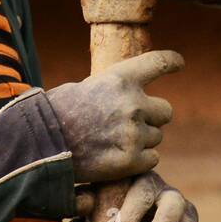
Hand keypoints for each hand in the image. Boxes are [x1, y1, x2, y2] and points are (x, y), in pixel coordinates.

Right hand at [46, 49, 181, 183]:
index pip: (157, 63)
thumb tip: (135, 96)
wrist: (40, 143)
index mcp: (119, 78)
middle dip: (152, 117)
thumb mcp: (87, 88)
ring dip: (142, 140)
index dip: (171, 61)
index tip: (180, 62)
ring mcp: (134, 133)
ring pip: (156, 137)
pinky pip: (152, 159)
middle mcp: (132, 104)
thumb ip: (116, 92)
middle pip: (165, 111)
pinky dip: (139, 160)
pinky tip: (116, 157)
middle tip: (131, 123)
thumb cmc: (58, 113)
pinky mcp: (131, 160)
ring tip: (113, 142)